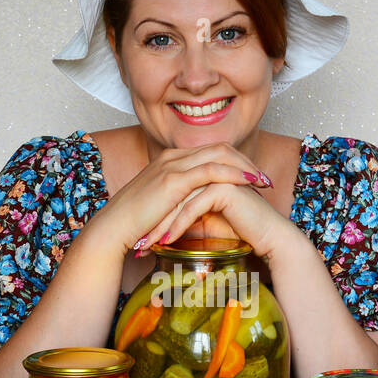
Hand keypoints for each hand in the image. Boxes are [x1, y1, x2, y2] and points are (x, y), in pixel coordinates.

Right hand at [84, 142, 271, 254]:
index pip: (209, 151)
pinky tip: (250, 182)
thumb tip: (196, 211)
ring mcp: (172, 165)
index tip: (251, 177)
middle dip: (245, 160)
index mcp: (169, 160)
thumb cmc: (134, 225)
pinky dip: (234, 174)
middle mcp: (171, 157)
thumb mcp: (161, 207)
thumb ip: (179, 201)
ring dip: (245, 166)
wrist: (113, 229)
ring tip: (263, 181)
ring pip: (219, 154)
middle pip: (219, 147)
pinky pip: (212, 170)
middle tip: (263, 177)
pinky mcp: (174, 180)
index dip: (234, 161)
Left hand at [141, 178, 299, 263]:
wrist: (269, 237)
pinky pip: (193, 207)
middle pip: (171, 194)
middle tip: (137, 242)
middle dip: (152, 220)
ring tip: (147, 244)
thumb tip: (161, 230)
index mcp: (204, 172)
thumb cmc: (241, 230)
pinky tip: (168, 242)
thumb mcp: (206, 222)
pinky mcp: (223, 187)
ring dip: (161, 224)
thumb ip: (187, 216)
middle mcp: (209, 169)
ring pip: (178, 200)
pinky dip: (178, 225)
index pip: (170, 192)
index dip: (154, 215)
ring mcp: (217, 176)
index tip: (140, 237)